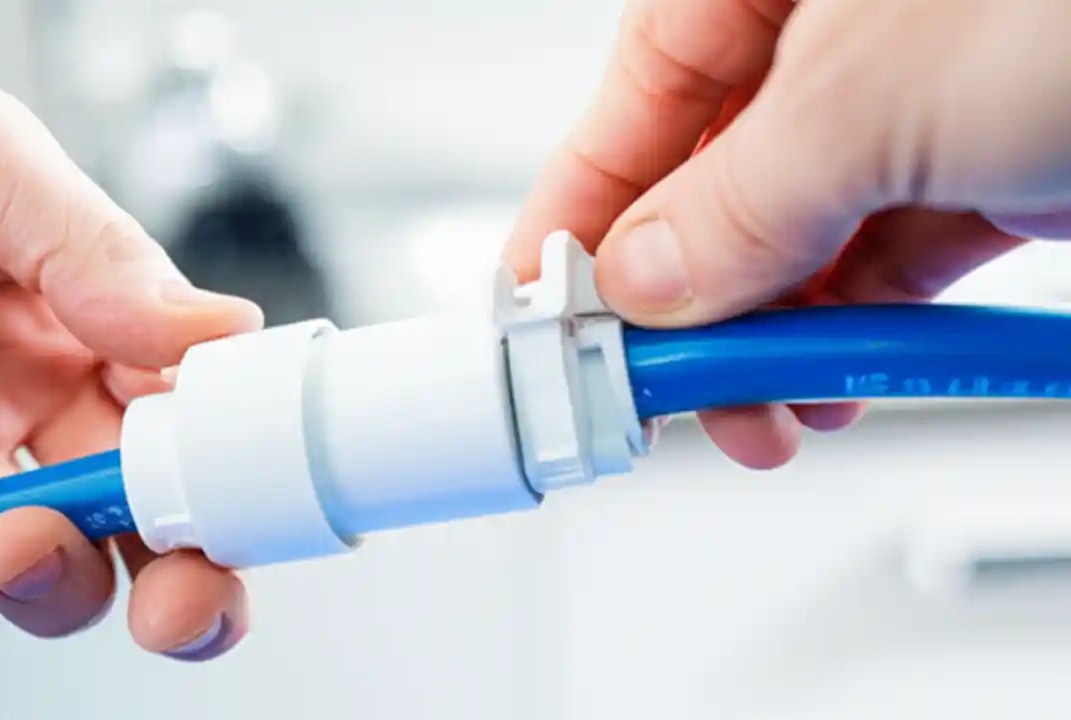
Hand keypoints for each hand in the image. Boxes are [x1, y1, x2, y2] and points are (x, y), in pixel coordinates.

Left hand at [0, 2, 257, 670]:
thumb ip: (96, 248)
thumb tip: (223, 331)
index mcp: (66, 323)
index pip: (170, 424)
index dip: (215, 481)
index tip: (229, 506)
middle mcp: (3, 404)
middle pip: (116, 522)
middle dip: (164, 579)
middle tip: (171, 592)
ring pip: (10, 575)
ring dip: (37, 591)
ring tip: (14, 550)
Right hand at [507, 0, 1067, 466]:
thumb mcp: (883, 92)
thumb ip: (737, 198)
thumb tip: (642, 278)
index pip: (637, 97)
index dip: (578, 210)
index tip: (537, 310)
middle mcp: (841, 29)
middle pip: (708, 180)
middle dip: (679, 298)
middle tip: (653, 387)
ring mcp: (917, 100)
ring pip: (793, 237)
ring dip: (766, 336)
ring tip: (758, 410)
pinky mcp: (989, 166)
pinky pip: (883, 260)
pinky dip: (852, 329)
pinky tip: (836, 381)